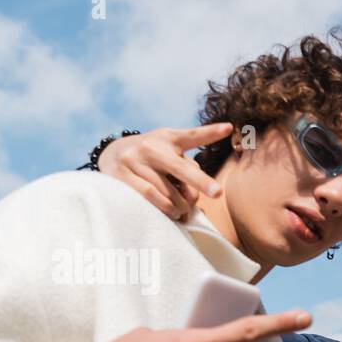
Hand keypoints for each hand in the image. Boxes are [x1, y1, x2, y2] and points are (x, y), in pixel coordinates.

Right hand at [98, 124, 231, 220]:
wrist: (112, 153)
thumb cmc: (153, 156)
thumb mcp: (171, 150)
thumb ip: (189, 167)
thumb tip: (194, 197)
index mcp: (168, 139)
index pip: (191, 135)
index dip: (210, 132)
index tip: (229, 128)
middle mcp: (151, 147)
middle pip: (180, 168)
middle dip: (200, 181)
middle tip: (217, 193)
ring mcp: (134, 161)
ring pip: (166, 189)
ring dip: (180, 204)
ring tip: (184, 212)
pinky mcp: (122, 177)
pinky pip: (149, 196)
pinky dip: (164, 207)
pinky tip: (172, 213)